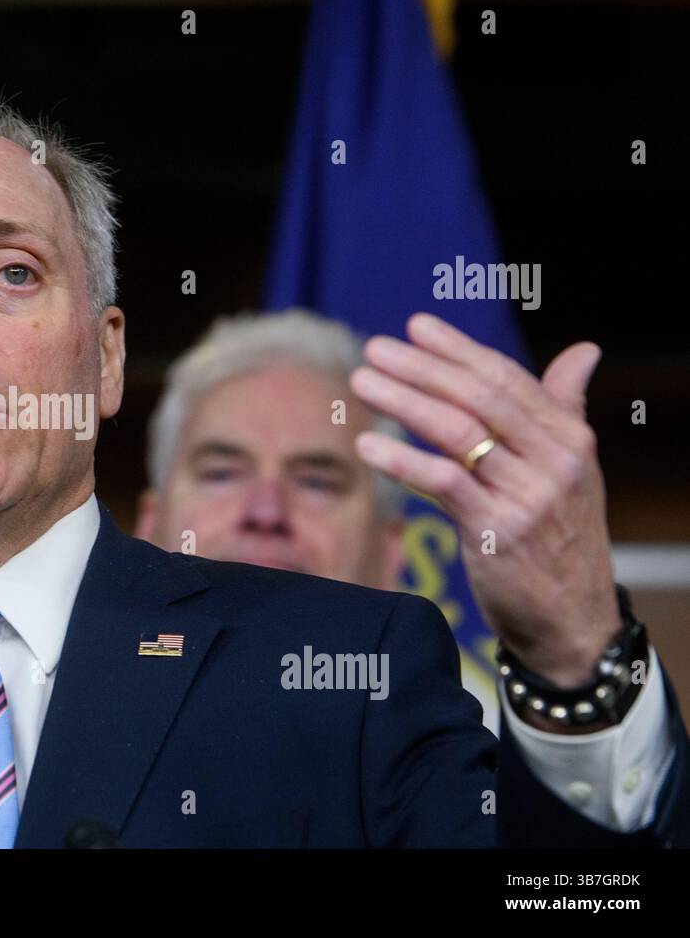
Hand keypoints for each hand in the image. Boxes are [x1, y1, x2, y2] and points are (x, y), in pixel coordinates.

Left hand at [348, 313, 619, 692]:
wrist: (573, 620)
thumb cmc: (561, 539)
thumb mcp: (572, 471)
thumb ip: (564, 408)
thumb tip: (584, 351)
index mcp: (570, 437)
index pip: (507, 379)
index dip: (458, 350)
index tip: (415, 326)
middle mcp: (555, 460)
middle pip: (478, 398)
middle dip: (422, 368)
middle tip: (374, 348)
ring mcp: (528, 496)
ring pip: (457, 432)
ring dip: (403, 402)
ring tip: (361, 383)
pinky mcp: (497, 531)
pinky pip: (443, 482)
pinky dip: (402, 460)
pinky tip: (368, 446)